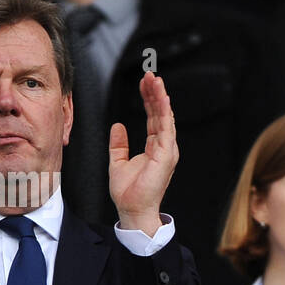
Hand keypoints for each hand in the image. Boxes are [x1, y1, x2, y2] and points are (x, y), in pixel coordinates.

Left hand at [109, 72, 177, 235]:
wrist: (132, 209)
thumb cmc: (128, 192)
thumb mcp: (118, 161)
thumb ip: (119, 144)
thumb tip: (118, 127)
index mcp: (155, 148)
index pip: (154, 118)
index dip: (149, 99)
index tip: (144, 83)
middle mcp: (164, 147)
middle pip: (161, 114)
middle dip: (155, 93)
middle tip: (150, 74)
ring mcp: (167, 151)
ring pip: (165, 117)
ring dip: (161, 98)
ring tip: (156, 80)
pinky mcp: (165, 155)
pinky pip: (166, 128)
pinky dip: (165, 112)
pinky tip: (162, 98)